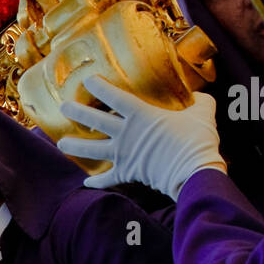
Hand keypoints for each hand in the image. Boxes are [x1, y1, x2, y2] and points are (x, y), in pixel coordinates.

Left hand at [58, 76, 224, 199]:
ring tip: (61, 144)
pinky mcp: (128, 172)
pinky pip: (109, 178)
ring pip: (93, 150)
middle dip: (76, 112)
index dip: (99, 86)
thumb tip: (199, 97)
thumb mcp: (202, 113)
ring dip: (76, 147)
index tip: (87, 80)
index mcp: (141, 114)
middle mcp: (126, 133)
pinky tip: (87, 183)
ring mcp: (124, 154)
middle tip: (63, 107)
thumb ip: (199, 101)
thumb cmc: (198, 139)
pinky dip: (98, 182)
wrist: (194, 170)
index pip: (113, 96)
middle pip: (94, 120)